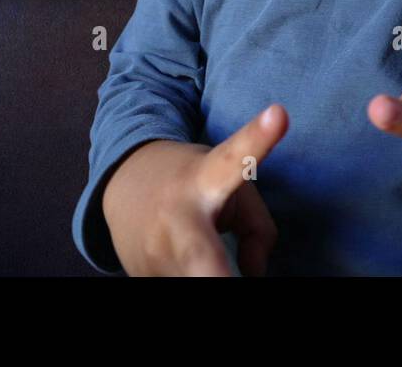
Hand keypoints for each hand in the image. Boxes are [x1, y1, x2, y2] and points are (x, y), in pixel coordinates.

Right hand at [102, 105, 287, 275]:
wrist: (124, 182)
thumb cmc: (194, 184)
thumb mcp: (233, 184)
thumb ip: (260, 229)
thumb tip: (253, 274)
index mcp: (204, 179)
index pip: (234, 162)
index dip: (257, 141)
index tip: (278, 114)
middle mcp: (174, 219)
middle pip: (201, 260)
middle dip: (220, 276)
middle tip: (242, 286)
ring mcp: (152, 254)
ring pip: (199, 282)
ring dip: (215, 277)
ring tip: (212, 260)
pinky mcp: (140, 278)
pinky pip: (181, 286)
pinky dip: (195, 278)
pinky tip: (188, 264)